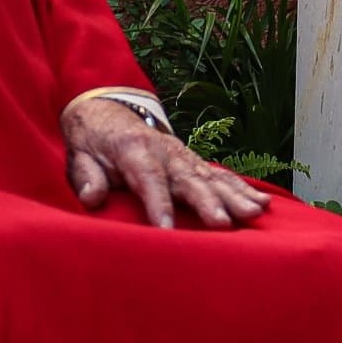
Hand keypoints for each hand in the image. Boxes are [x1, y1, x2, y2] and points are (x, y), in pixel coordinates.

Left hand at [64, 95, 269, 229]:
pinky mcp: (195, 162)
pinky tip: (263, 203)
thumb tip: (91, 198)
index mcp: (134, 150)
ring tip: (255, 213)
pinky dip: (243, 188)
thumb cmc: (93, 141)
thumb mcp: (78, 155)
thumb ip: (86, 176)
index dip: (159, 204)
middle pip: (190, 179)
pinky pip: (221, 176)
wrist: (108, 111)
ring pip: (212, 177)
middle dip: (209, 203)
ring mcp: (184, 156)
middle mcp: (166, 152)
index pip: (148, 179)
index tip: (167, 230)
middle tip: (224, 224)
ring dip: (235, 196)